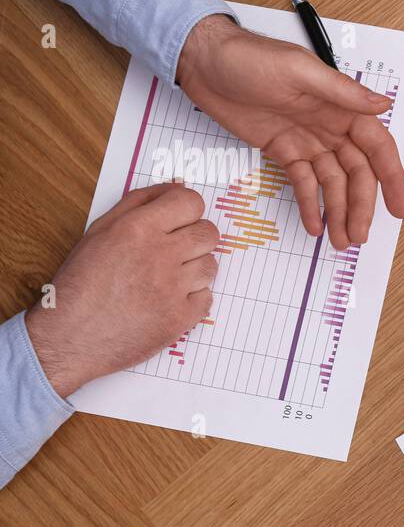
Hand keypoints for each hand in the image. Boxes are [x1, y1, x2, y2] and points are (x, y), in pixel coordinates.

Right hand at [25, 182, 219, 397]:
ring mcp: (173, 288)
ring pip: (211, 265)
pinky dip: (192, 299)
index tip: (181, 220)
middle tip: (175, 252)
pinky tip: (167, 301)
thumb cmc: (79, 285)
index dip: (188, 210)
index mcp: (137, 229)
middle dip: (195, 239)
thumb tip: (174, 188)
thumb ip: (138, 204)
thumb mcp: (99, 232)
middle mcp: (159, 254)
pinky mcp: (181, 318)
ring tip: (166, 279)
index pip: (191, 202)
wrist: (69, 338)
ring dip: (194, 270)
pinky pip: (207, 297)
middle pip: (209, 233)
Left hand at [176, 14, 403, 249]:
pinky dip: (310, 205)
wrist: (202, 61)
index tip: (400, 208)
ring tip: (339, 241)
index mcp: (341, 106)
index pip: (377, 148)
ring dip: (338, 212)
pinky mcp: (283, 151)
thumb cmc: (250, 56)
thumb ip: (342, 92)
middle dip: (360, 206)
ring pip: (332, 184)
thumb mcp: (299, 70)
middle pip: (357, 174)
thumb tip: (383, 105)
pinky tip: (314, 226)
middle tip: (358, 237)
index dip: (392, 179)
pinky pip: (303, 183)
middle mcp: (331, 126)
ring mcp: (308, 141)